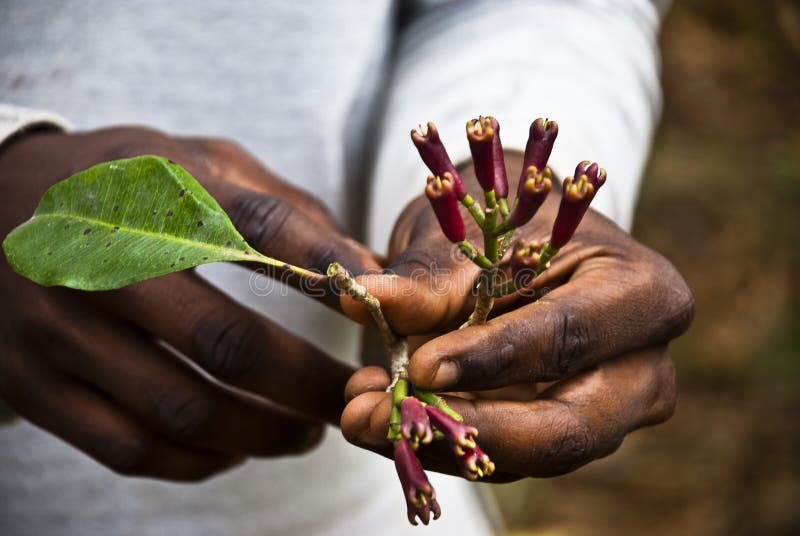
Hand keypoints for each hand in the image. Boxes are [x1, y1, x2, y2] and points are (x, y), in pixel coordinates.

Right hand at [0, 126, 380, 480]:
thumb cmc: (117, 186)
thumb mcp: (189, 158)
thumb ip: (276, 201)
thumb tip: (362, 261)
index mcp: (148, 190)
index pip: (256, 226)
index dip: (327, 269)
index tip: (382, 307)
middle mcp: (98, 260)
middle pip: (227, 342)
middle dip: (309, 383)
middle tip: (354, 396)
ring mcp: (58, 330)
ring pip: (184, 409)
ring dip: (264, 434)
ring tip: (307, 432)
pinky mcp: (34, 385)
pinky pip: (132, 448)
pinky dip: (199, 460)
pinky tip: (235, 449)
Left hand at [340, 153, 693, 479]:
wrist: (523, 244)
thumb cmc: (509, 222)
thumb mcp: (473, 232)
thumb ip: (427, 276)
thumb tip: (364, 299)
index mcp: (643, 296)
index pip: (570, 337)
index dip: (494, 359)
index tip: (421, 368)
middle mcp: (642, 368)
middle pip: (565, 427)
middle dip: (464, 429)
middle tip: (375, 415)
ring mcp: (606, 412)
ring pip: (526, 455)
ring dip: (434, 442)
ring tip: (358, 412)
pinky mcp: (561, 433)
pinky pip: (503, 457)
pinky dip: (436, 441)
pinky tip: (377, 417)